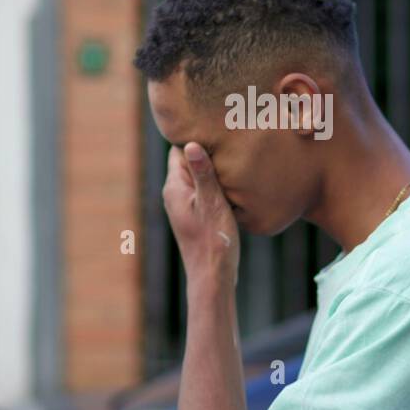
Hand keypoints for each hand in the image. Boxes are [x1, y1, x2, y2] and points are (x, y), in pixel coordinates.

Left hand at [163, 142, 239, 286]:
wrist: (212, 276)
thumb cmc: (213, 240)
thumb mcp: (212, 203)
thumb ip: (202, 174)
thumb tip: (190, 144)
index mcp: (174, 187)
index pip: (180, 150)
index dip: (197, 140)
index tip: (218, 134)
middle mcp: (175, 194)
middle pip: (189, 161)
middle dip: (207, 154)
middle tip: (231, 145)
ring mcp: (184, 205)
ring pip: (198, 177)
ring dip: (213, 171)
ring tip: (234, 162)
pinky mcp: (194, 214)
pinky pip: (204, 190)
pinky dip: (216, 186)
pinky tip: (232, 185)